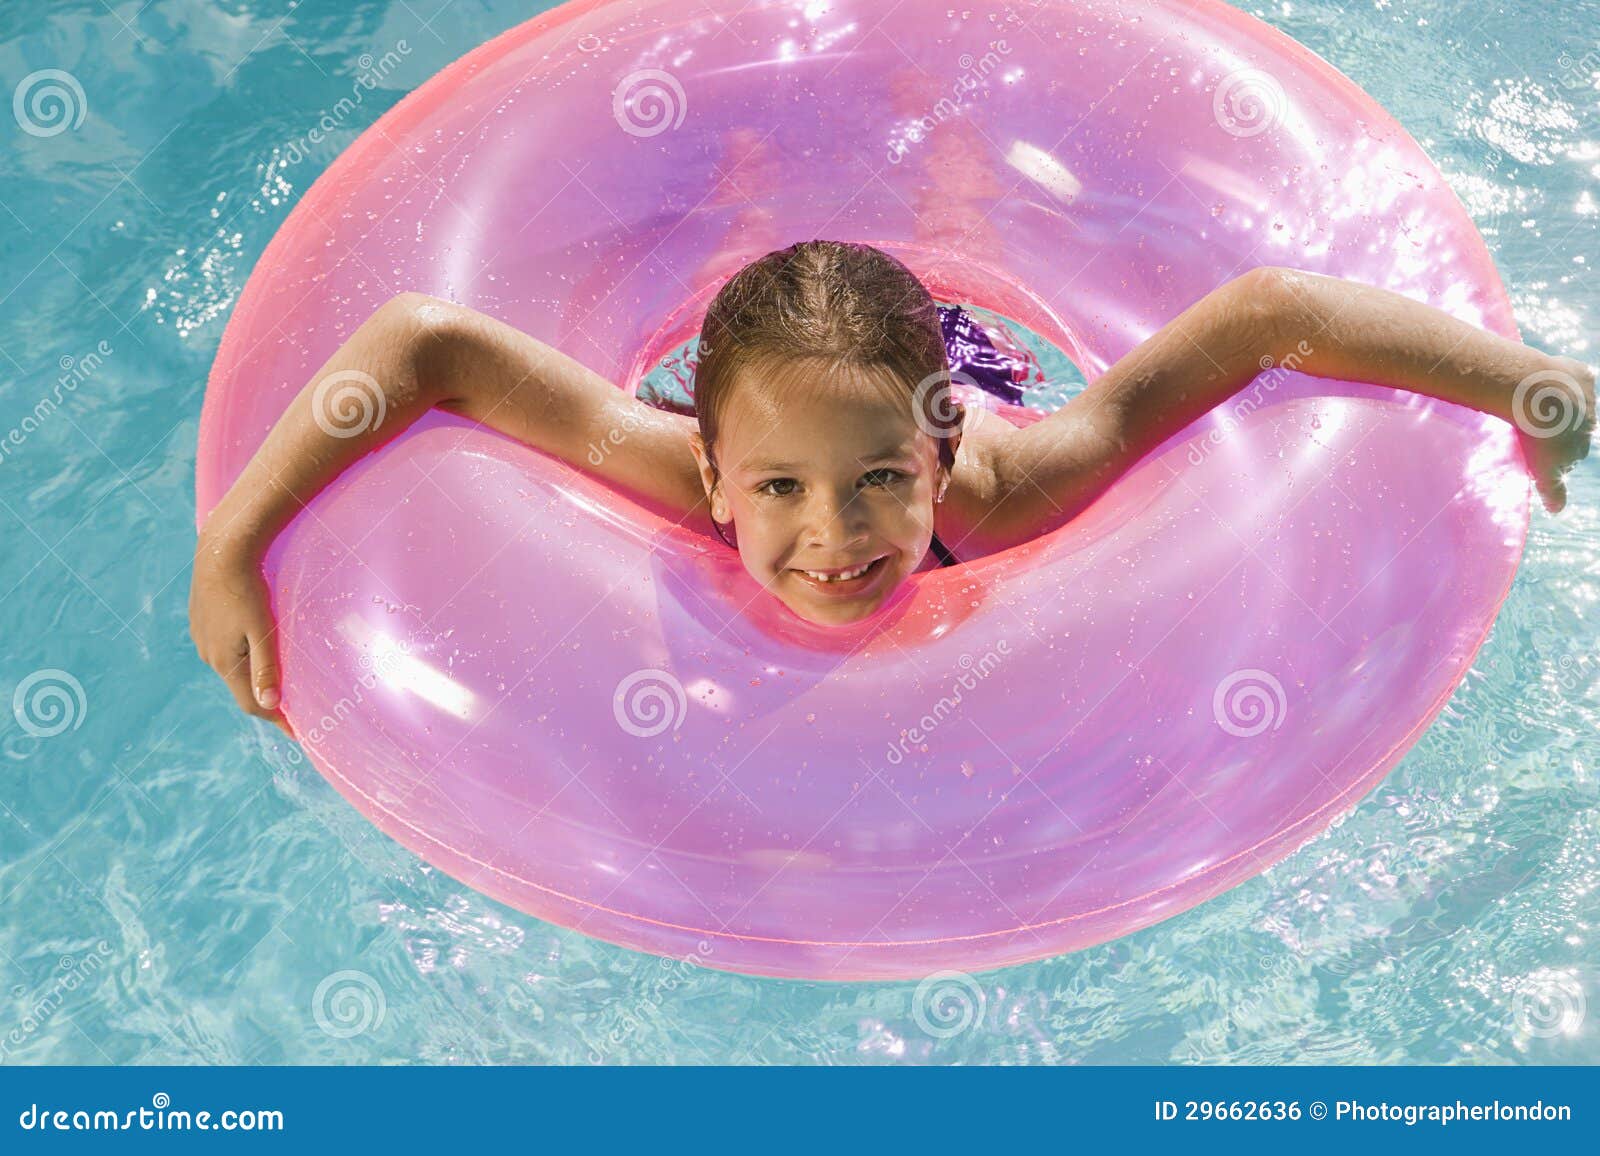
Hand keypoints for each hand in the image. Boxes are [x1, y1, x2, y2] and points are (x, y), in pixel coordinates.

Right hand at [188, 530, 291, 734]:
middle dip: (265, 701)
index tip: (296, 732)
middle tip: (293, 710)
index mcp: (224, 661)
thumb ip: (266, 668)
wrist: (221, 551)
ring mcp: (202, 638)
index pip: (251, 703)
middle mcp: (208, 655)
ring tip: (277, 683)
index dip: (275, 719)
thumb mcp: (262, 630)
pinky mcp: (201, 623)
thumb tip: (269, 706)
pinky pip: (224, 649)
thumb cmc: (247, 589)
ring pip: (232, 668)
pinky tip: (256, 650)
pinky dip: (242, 658)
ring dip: (253, 678)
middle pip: (241, 688)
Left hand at [1513, 355, 1594, 513]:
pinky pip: (1572, 375)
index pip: (1569, 451)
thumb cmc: (1537, 435)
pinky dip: (1560, 377)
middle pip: (1573, 426)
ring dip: (1556, 402)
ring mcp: (1589, 398)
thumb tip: (1557, 511)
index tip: (1533, 445)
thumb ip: (1553, 490)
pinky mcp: (1583, 375)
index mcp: (1580, 446)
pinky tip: (1542, 378)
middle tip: (1529, 422)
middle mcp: (1591, 422)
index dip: (1550, 449)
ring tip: (1529, 401)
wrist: (1539, 394)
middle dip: (1556, 426)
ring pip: (1573, 401)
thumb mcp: (1543, 470)